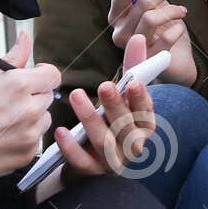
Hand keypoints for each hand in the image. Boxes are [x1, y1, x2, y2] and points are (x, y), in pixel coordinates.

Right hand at [0, 29, 59, 206]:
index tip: (34, 77)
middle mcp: (28, 110)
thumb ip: (11, 58)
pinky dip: (22, 139)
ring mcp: (29, 135)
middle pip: (47, 97)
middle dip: (32, 96)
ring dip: (30, 118)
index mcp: (17, 86)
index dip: (42, 74)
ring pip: (43, 120)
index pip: (52, 75)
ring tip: (1, 122)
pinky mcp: (26, 155)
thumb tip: (24, 39)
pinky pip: (34, 141)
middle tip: (6, 102)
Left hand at [54, 34, 157, 181]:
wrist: (91, 156)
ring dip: (90, 119)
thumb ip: (132, 66)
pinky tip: (60, 132)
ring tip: (76, 95)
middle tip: (104, 85)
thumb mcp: (122, 94)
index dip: (141, 98)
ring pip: (105, 143)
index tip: (133, 82)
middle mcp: (132, 146)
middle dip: (115, 105)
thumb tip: (138, 37)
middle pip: (126, 127)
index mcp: (143, 126)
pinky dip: (72, 148)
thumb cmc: (112, 119)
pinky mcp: (92, 171)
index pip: (146, 113)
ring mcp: (113, 161)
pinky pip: (83, 163)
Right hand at [109, 0, 196, 85]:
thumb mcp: (157, 7)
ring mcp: (132, 48)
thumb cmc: (164, 32)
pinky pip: (164, 38)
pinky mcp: (149, 60)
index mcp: (117, 15)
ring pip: (151, 18)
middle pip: (141, 1)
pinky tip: (180, 29)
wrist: (175, 63)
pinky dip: (176, 30)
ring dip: (173, 10)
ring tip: (183, 10)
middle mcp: (120, 31)